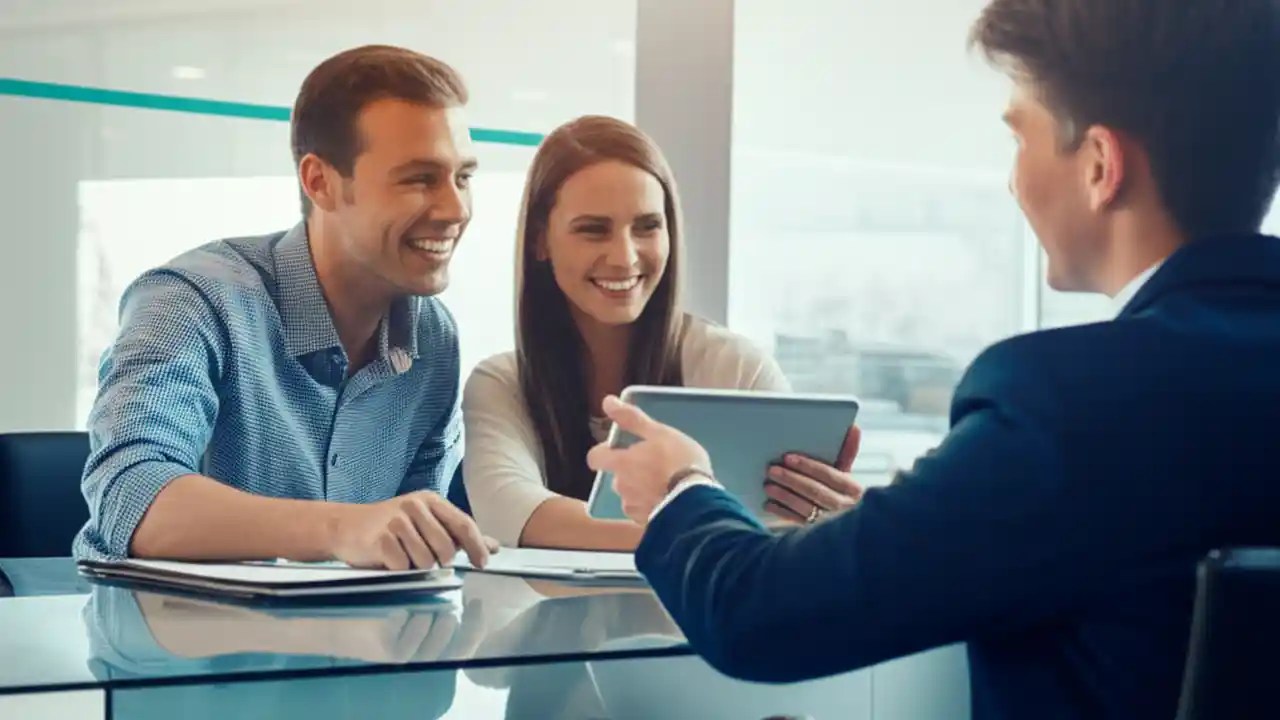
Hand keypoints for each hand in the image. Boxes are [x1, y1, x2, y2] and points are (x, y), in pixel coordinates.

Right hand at [330, 490, 498, 569]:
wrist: (345, 526)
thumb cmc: (389, 527)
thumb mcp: (425, 523)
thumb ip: (457, 534)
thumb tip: (492, 546)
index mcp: (430, 501)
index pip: (463, 524)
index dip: (476, 546)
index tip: (483, 563)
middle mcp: (415, 506)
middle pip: (446, 547)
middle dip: (441, 561)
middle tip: (428, 560)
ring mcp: (397, 521)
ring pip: (426, 560)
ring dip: (417, 566)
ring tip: (403, 556)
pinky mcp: (381, 539)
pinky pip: (404, 567)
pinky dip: (399, 570)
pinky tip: (389, 559)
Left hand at [586, 395, 712, 524]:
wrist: (696, 502)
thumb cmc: (679, 462)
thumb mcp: (659, 433)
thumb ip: (632, 419)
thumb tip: (607, 401)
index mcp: (621, 463)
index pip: (595, 458)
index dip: (604, 452)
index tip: (620, 448)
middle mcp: (621, 486)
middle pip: (617, 476)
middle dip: (631, 471)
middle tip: (655, 466)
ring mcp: (634, 507)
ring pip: (631, 495)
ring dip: (642, 490)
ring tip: (666, 485)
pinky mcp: (647, 523)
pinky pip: (644, 511)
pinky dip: (652, 505)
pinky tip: (669, 501)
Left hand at [764, 424, 863, 523]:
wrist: (848, 527)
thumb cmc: (841, 492)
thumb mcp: (846, 474)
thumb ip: (847, 452)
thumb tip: (854, 427)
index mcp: (853, 490)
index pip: (830, 475)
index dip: (809, 466)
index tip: (788, 457)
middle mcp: (844, 508)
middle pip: (816, 492)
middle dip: (792, 480)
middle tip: (772, 470)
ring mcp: (830, 524)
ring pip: (806, 509)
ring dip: (785, 496)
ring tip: (768, 486)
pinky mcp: (817, 535)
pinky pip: (797, 523)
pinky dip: (782, 512)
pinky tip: (769, 504)